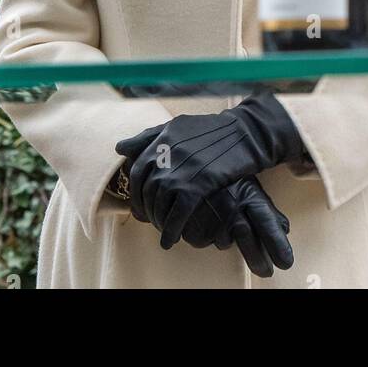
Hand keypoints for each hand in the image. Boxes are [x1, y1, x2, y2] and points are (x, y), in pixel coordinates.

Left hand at [115, 91, 306, 248]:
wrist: (248, 134)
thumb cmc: (214, 131)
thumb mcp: (179, 126)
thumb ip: (149, 136)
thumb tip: (119, 148)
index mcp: (163, 136)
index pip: (137, 168)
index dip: (135, 190)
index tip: (140, 202)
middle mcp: (168, 151)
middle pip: (145, 188)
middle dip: (145, 209)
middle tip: (150, 221)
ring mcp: (182, 168)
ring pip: (159, 202)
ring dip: (157, 221)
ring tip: (162, 230)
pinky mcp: (199, 184)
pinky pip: (177, 213)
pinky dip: (171, 230)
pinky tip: (170, 240)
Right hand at [182, 177, 293, 277]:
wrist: (184, 154)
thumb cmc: (219, 169)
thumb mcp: (244, 182)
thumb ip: (263, 207)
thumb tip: (284, 228)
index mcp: (247, 194)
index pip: (267, 224)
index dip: (277, 245)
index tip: (285, 262)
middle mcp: (231, 206)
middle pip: (249, 243)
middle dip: (259, 260)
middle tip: (265, 270)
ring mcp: (210, 214)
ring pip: (222, 242)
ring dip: (222, 237)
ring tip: (217, 218)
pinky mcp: (189, 220)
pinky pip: (198, 240)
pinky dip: (199, 233)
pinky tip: (200, 218)